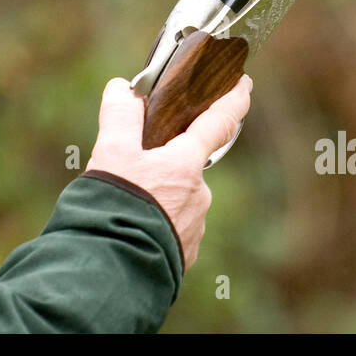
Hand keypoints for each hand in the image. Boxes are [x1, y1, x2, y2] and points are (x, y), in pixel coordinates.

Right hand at [85, 74, 251, 270]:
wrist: (114, 271)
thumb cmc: (115, 207)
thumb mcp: (111, 154)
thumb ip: (119, 117)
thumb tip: (122, 88)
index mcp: (185, 165)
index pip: (219, 123)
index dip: (233, 99)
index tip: (244, 84)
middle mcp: (198, 195)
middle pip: (185, 166)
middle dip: (165, 162)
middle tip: (131, 166)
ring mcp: (193, 228)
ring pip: (177, 199)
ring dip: (156, 196)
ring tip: (121, 205)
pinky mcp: (182, 255)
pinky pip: (171, 228)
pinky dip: (154, 222)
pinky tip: (129, 228)